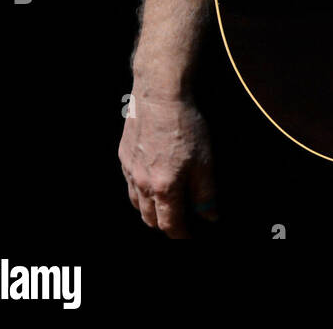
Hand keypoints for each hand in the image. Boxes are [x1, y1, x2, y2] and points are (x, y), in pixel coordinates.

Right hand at [118, 89, 217, 237]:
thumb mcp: (205, 161)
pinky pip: (128, 183)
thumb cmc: (185, 126)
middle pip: (149, 218)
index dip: (181, 235)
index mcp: (164, 189)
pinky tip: (148, 182)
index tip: (190, 236)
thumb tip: (210, 217)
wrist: (158, 96)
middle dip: (164, 225)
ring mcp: (129, 170)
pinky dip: (138, 191)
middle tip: (177, 223)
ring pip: (136, 203)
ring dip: (149, 210)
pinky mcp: (123, 156)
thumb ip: (206, 193)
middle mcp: (142, 184)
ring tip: (162, 207)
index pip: (170, 224)